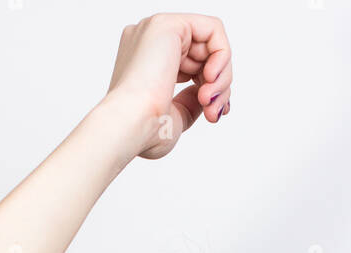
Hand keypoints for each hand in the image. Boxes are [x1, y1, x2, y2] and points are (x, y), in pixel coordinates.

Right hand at [103, 13, 232, 159]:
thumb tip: (207, 93)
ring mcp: (157, 30)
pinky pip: (213, 29)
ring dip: (222, 76)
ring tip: (210, 101)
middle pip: (204, 53)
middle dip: (219, 85)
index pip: (191, 64)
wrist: (128, 126)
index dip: (211, 87)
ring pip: (211, 43)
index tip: (214, 112)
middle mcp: (150, 42)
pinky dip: (222, 55)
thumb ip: (191, 101)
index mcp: (146, 61)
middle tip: (214, 112)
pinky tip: (211, 78)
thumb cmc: (142, 130)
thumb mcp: (175, 117)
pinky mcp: (168, 24)